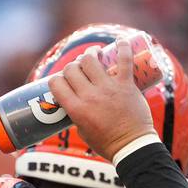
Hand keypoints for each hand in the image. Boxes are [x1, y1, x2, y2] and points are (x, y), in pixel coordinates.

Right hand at [48, 38, 155, 161]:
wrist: (131, 145)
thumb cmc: (106, 143)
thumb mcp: (82, 131)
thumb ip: (77, 115)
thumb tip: (75, 102)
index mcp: (76, 109)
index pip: (56, 83)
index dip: (56, 79)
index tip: (62, 81)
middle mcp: (89, 96)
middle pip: (72, 68)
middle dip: (72, 66)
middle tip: (79, 70)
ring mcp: (108, 88)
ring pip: (91, 60)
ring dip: (90, 53)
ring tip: (93, 54)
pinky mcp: (126, 85)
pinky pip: (124, 60)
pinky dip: (122, 47)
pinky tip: (120, 42)